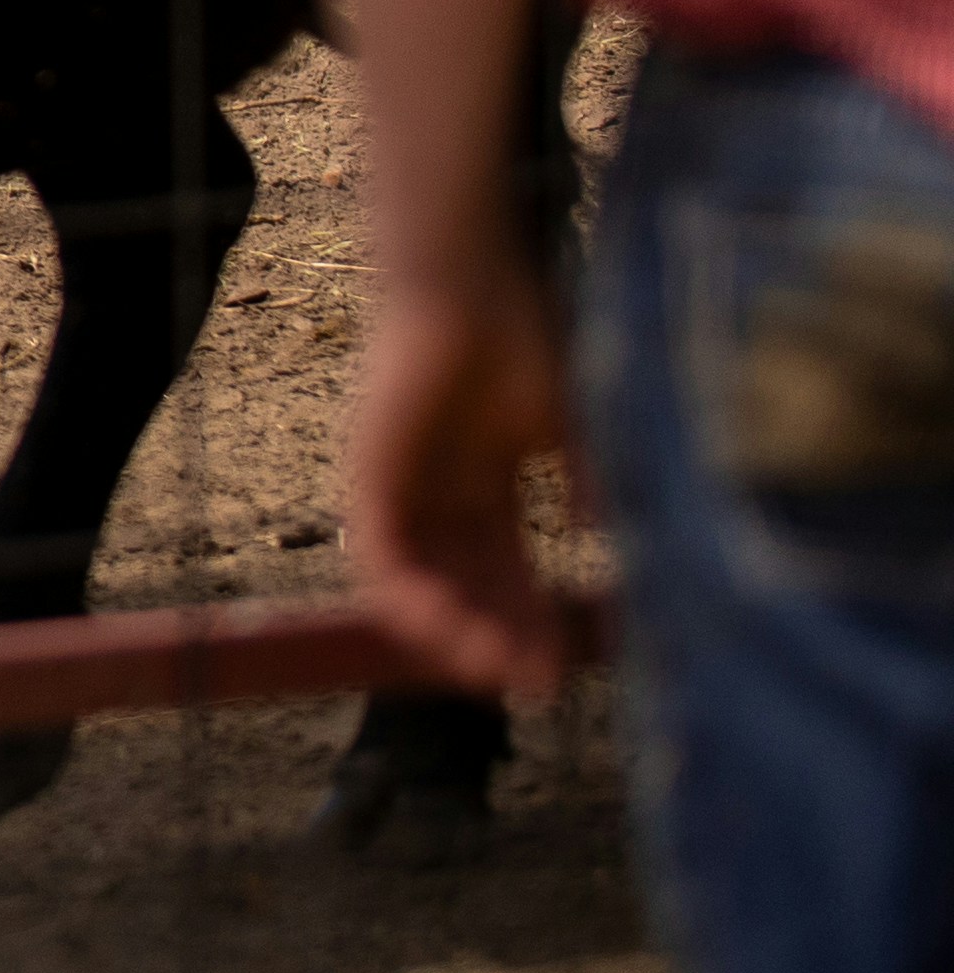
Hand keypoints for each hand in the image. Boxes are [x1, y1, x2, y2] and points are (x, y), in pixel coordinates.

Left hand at [345, 269, 580, 694]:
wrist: (472, 285)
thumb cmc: (524, 336)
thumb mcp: (571, 428)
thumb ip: (588, 484)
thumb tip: (602, 539)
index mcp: (488, 478)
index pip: (509, 568)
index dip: (537, 618)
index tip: (571, 665)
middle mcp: (440, 487)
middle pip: (467, 585)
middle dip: (504, 639)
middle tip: (540, 687)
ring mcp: (401, 481)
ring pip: (420, 584)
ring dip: (459, 634)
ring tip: (501, 673)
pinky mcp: (368, 474)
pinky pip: (381, 557)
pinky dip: (412, 601)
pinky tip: (454, 633)